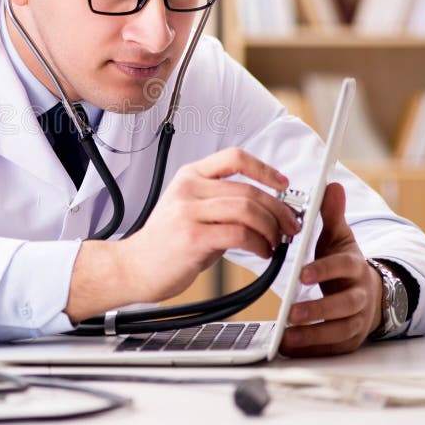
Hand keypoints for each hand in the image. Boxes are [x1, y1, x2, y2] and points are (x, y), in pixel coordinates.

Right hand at [65, 147, 300, 322]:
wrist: (133, 267)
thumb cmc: (165, 243)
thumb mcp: (190, 210)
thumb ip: (222, 203)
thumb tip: (266, 208)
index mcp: (190, 176)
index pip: (234, 157)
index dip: (264, 169)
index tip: (282, 184)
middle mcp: (189, 188)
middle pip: (248, 190)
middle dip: (279, 209)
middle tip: (290, 225)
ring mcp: (188, 211)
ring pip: (247, 210)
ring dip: (271, 229)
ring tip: (275, 242)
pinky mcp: (192, 236)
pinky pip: (239, 235)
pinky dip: (259, 244)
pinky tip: (262, 252)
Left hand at [281, 182, 382, 356]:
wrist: (372, 293)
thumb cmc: (345, 263)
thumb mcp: (339, 237)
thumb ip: (331, 214)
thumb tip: (331, 185)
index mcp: (353, 266)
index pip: (342, 267)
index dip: (324, 270)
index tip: (301, 273)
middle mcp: (358, 295)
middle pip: (344, 305)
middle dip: (318, 309)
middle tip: (292, 312)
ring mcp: (356, 320)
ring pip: (340, 331)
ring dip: (314, 335)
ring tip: (287, 336)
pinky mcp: (350, 340)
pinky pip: (334, 349)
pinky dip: (313, 350)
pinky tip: (289, 347)